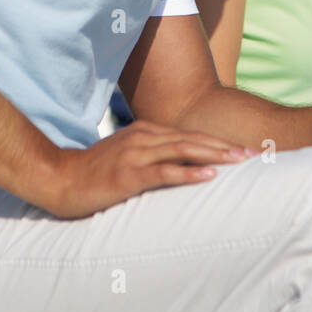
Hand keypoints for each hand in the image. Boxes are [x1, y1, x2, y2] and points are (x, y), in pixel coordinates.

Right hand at [46, 120, 252, 218]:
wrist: (58, 178)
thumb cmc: (93, 173)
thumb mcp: (126, 157)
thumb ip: (151, 156)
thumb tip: (178, 165)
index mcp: (145, 132)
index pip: (189, 135)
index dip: (217, 141)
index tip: (242, 149)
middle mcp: (144, 137)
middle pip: (192, 138)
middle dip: (225, 146)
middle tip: (253, 153)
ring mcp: (136, 154)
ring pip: (183, 150)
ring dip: (214, 154)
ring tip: (239, 160)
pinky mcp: (128, 174)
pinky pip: (164, 172)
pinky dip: (188, 173)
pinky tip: (208, 176)